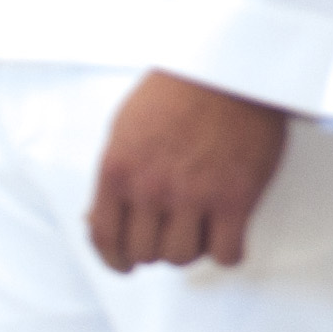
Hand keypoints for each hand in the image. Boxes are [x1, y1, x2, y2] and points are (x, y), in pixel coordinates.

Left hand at [87, 70, 294, 269]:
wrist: (229, 66)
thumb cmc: (176, 92)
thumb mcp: (124, 129)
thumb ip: (113, 177)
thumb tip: (96, 220)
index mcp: (117, 170)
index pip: (105, 237)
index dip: (114, 259)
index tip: (124, 265)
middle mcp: (150, 188)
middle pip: (145, 253)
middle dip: (155, 248)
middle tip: (170, 234)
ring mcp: (193, 195)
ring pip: (182, 257)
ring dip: (190, 249)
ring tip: (199, 229)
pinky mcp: (236, 198)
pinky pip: (226, 253)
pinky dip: (228, 252)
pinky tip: (228, 234)